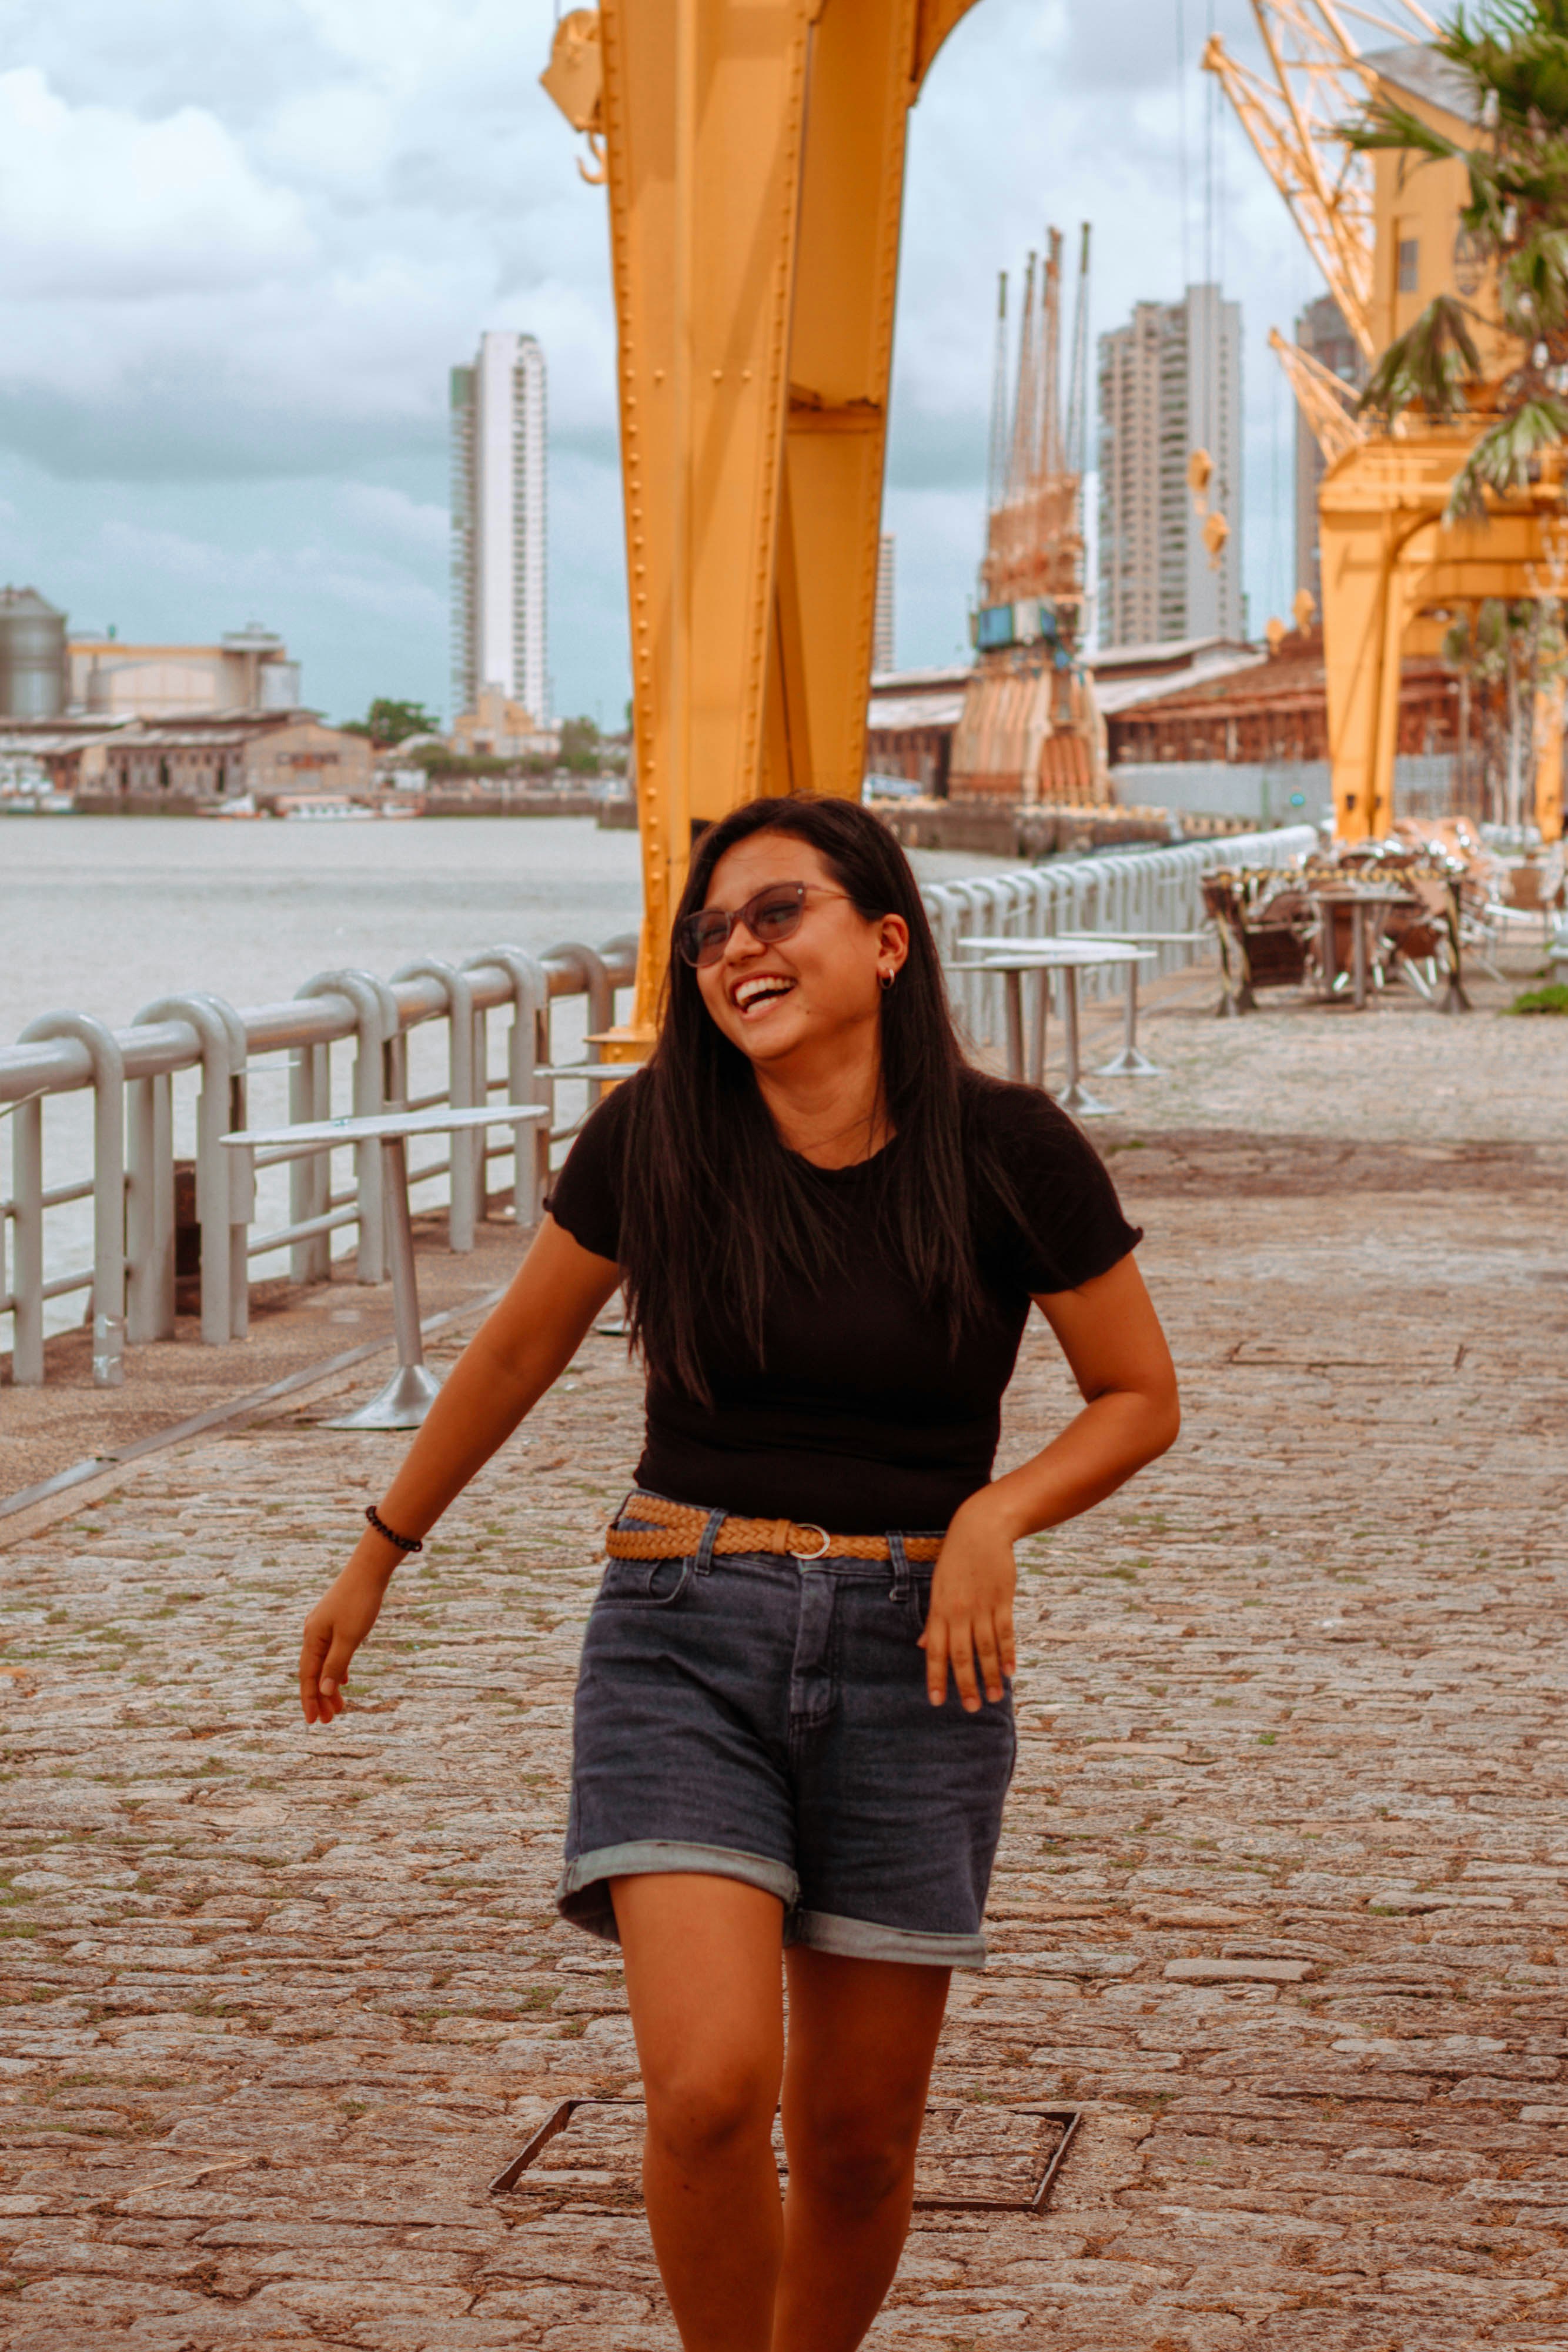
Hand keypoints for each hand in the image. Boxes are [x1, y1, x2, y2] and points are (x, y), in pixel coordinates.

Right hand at [299, 1548, 396, 1724]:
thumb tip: (324, 1691)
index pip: (308, 1677)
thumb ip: (336, 1664)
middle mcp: (313, 1634)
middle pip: (314, 1673)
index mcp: (312, 1638)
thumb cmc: (359, 1602)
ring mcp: (323, 1627)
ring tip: (339, 1707)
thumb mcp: (349, 1637)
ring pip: (323, 1663)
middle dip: (320, 1698)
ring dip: (330, 1685)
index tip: (313, 1722)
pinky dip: (337, 1669)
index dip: (310, 1701)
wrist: (369, 1569)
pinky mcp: (335, 1622)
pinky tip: (344, 1681)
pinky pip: (331, 1652)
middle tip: (328, 1721)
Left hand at [919, 1498, 1016, 1710]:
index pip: (936, 1651)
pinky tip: (1010, 1671)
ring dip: (991, 1675)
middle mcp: (959, 1612)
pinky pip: (1005, 1632)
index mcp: (940, 1610)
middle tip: (972, 1708)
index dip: (936, 1677)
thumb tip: (925, 1647)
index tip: (937, 1701)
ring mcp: (982, 1607)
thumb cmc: (955, 1561)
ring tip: (995, 1697)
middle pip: (962, 1655)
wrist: (980, 1530)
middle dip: (966, 1684)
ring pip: (986, 1648)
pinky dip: (1008, 1653)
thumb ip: (934, 1620)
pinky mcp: (1002, 1601)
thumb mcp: (938, 1588)